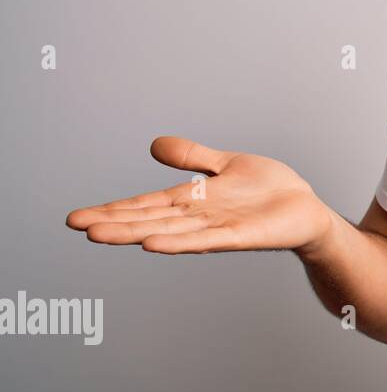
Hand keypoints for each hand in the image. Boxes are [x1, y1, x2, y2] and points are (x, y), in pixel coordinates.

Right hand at [65, 136, 334, 254]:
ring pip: (169, 232)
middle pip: (148, 220)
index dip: (112, 210)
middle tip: (76, 226)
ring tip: (100, 236)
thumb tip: (154, 145)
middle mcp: (198, 217)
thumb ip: (192, 158)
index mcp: (191, 200)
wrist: (306, 208)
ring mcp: (218, 228)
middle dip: (113, 223)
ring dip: (135, 234)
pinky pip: (206, 240)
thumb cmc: (268, 190)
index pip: (144, 205)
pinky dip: (179, 242)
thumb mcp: (225, 164)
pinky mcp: (242, 235)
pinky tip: (152, 245)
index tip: (76, 218)